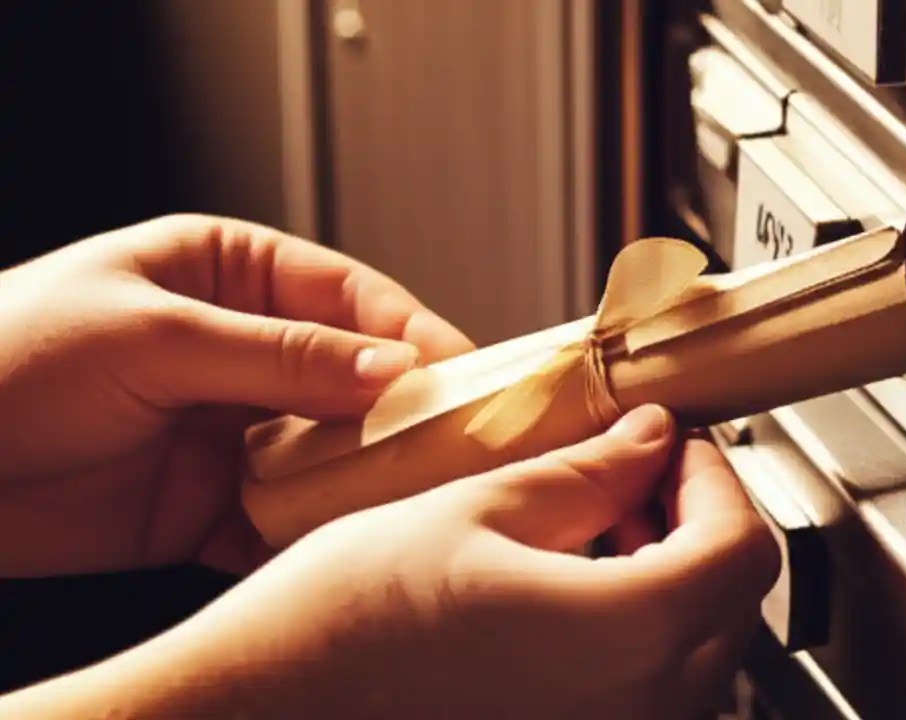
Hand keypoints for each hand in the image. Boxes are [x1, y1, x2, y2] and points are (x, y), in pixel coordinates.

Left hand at [0, 214, 471, 576]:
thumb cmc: (8, 357)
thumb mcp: (156, 334)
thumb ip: (282, 355)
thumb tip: (395, 369)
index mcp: (230, 274)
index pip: (351, 297)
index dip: (412, 335)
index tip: (462, 378)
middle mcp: (241, 350)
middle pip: (353, 380)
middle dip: (402, 415)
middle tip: (456, 449)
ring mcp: (228, 429)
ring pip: (329, 453)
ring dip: (365, 479)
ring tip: (409, 502)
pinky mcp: (207, 505)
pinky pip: (284, 518)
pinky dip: (314, 534)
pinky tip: (339, 544)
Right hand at [1, 405, 781, 718]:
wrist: (260, 714)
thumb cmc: (339, 628)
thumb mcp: (474, 511)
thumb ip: (585, 473)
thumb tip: (648, 439)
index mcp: (626, 634)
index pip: (741, 545)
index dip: (714, 476)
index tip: (673, 443)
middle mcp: (639, 711)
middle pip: (729, 600)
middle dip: (694, 522)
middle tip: (632, 475)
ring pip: (695, 651)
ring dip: (667, 577)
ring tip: (593, 530)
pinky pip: (646, 696)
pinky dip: (632, 635)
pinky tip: (569, 595)